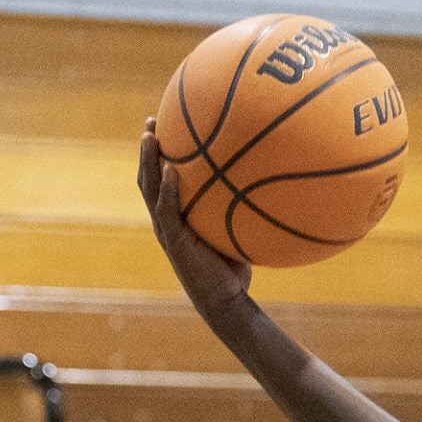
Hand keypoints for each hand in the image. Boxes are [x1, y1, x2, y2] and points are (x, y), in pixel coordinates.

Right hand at [137, 118, 251, 324]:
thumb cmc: (235, 267)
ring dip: (147, 161)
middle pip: (148, 176)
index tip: (164, 126)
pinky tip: (171, 170)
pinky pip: (167, 210)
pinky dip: (167, 189)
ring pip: (149, 188)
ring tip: (149, 136)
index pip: (162, 178)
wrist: (226, 300)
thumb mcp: (239, 232)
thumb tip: (274, 183)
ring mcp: (166, 228)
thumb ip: (244, 209)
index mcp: (177, 214)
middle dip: (147, 149)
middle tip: (150, 121)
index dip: (159, 154)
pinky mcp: (173, 240)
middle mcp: (166, 218)